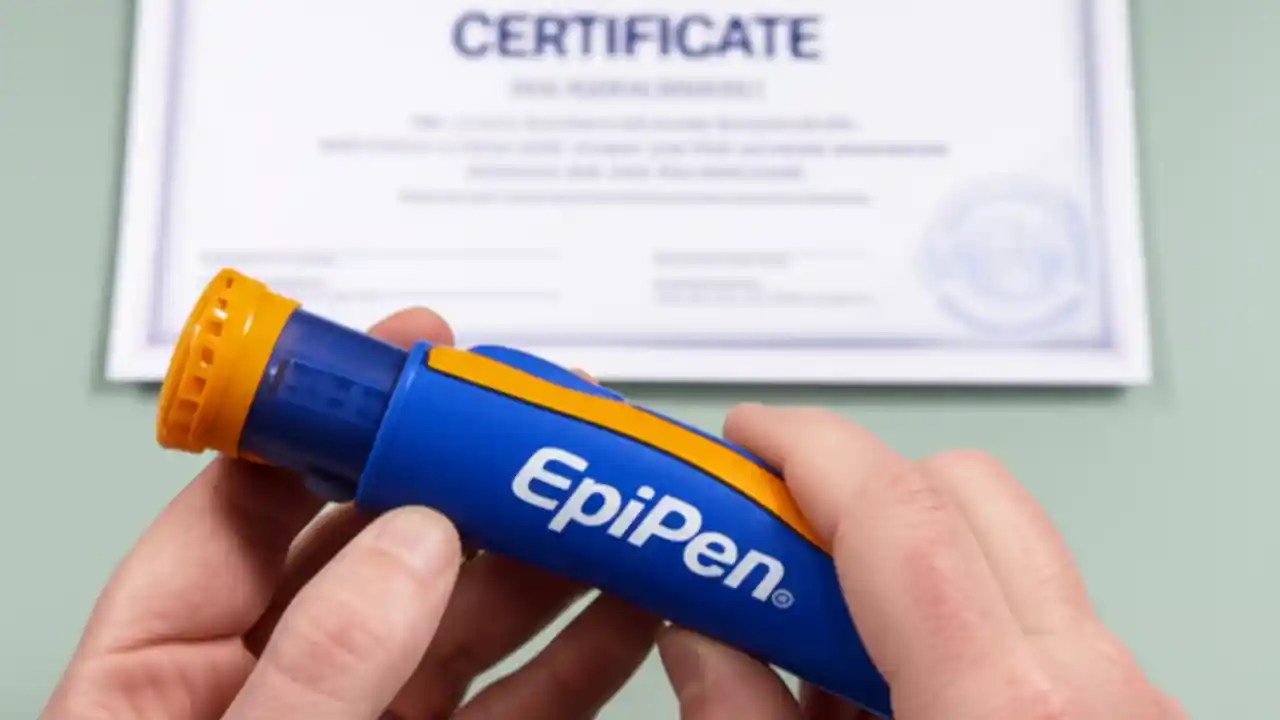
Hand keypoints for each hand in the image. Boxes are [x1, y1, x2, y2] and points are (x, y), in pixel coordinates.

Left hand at [45, 309, 658, 718]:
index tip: (412, 349)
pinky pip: (522, 702)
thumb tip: (414, 542)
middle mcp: (275, 686)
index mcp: (164, 675)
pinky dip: (583, 651)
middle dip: (472, 476)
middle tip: (546, 418)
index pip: (244, 501)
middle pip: (382, 545)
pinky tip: (632, 603)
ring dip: (550, 555)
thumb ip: (319, 662)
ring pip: (466, 618)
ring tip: (614, 494)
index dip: (332, 414)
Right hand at [659, 405, 1184, 719]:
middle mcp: (1085, 685)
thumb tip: (700, 642)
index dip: (807, 447)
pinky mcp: (1128, 713)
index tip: (746, 436)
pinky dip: (951, 625)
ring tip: (818, 647)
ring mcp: (1121, 696)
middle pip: (964, 494)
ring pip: (1002, 552)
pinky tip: (884, 696)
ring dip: (899, 563)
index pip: (899, 511)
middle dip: (852, 490)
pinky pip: (1035, 622)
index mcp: (1000, 709)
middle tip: (770, 539)